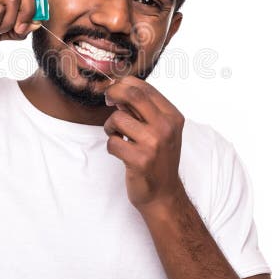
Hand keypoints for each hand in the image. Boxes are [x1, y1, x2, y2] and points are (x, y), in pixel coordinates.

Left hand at [102, 76, 186, 212]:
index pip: (144, 87)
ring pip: (117, 119)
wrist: (164, 194)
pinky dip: (111, 146)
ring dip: (110, 127)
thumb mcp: (160, 130)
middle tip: (107, 99)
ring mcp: (154, 144)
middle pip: (132, 95)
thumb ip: (143, 110)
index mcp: (172, 116)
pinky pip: (112, 142)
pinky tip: (121, 152)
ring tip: (118, 136)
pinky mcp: (140, 160)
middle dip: (113, 93)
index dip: (123, 84)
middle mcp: (166, 127)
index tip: (113, 91)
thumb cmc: (158, 158)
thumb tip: (117, 88)